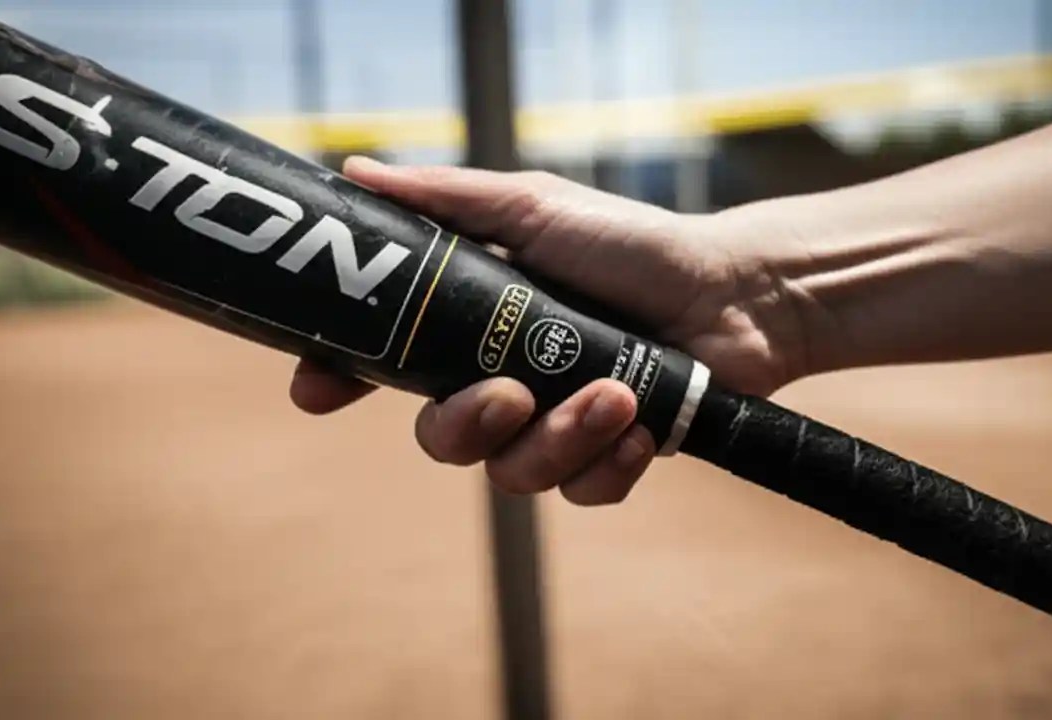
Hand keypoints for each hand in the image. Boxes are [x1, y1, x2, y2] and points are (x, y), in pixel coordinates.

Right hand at [291, 156, 809, 503]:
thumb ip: (448, 201)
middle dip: (467, 425)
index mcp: (475, 324)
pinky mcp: (606, 457)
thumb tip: (356, 171)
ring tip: (614, 395)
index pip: (387, 362)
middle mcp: (504, 378)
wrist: (735, 292)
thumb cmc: (632, 246)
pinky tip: (641, 428)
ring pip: (511, 474)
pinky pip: (579, 492)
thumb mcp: (537, 208)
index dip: (344, 377)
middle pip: (440, 436)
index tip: (317, 388)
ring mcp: (554, 423)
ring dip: (560, 439)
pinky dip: (608, 463)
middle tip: (509, 394)